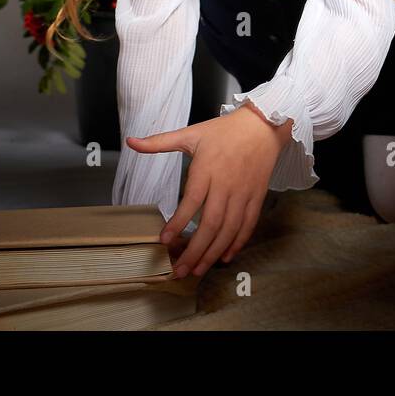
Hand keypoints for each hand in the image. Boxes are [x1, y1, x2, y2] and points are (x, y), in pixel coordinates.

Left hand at [126, 103, 292, 277]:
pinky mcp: (256, 197)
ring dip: (213, 253)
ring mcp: (243, 193)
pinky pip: (247, 225)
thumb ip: (159, 142)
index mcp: (207, 169)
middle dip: (195, 250)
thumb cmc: (225, 130)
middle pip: (211, 223)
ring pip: (229, 229)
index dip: (178, 222)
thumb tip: (131, 142)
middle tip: (180, 270)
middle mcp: (226, 184)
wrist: (263, 125)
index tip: (164, 240)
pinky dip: (237, 243)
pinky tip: (225, 256)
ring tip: (198, 269)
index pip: (191, 201)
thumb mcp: (191, 133)